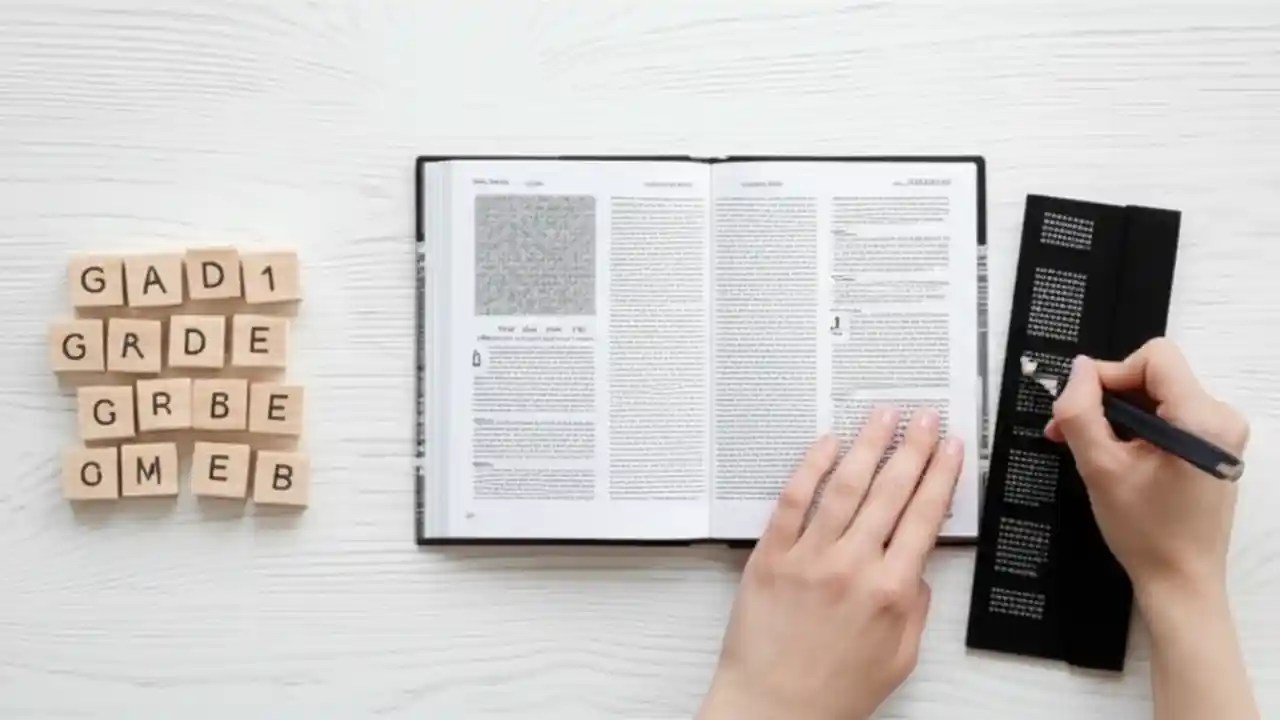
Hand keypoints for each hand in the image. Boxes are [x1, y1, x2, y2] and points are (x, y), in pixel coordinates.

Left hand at [698, 408, 962, 719]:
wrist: (773, 708)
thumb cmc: (832, 691)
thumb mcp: (899, 657)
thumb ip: (916, 608)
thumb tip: (916, 566)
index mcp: (891, 591)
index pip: (924, 516)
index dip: (941, 475)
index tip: (951, 448)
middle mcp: (853, 566)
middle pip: (890, 492)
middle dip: (913, 448)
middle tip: (925, 418)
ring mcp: (809, 557)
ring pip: (844, 487)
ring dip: (868, 445)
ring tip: (882, 416)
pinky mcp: (771, 557)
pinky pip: (792, 501)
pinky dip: (810, 468)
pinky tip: (826, 445)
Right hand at [1045, 339, 1248, 605]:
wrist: (1181, 581)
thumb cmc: (1144, 530)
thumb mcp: (1099, 467)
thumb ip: (1081, 411)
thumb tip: (1077, 369)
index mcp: (1202, 418)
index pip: (1154, 358)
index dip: (1111, 373)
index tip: (1082, 406)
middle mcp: (1221, 418)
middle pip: (1155, 376)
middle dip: (1108, 398)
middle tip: (1068, 431)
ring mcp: (1221, 434)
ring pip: (1158, 396)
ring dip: (1118, 415)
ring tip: (1087, 447)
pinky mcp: (1213, 448)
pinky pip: (1169, 417)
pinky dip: (1137, 429)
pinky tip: (1115, 457)